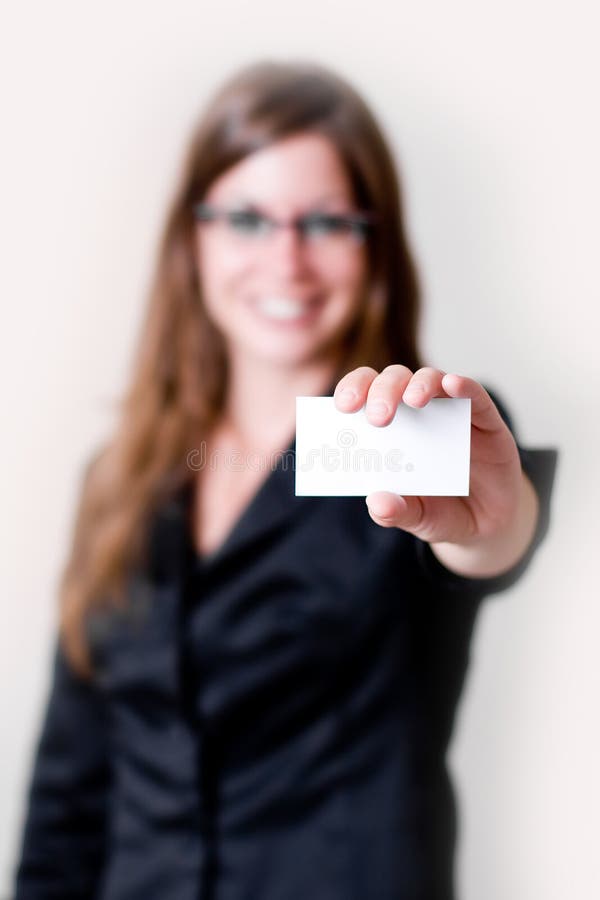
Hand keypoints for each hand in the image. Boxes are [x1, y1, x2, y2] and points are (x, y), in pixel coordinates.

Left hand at [334, 366, 538, 574]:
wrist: (487, 526)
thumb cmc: (443, 512)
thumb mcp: (417, 518)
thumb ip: (395, 512)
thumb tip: (377, 503)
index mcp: (390, 430)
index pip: (365, 395)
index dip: (352, 391)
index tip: (343, 407)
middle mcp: (419, 414)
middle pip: (395, 382)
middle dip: (383, 392)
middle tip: (379, 418)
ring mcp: (452, 414)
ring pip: (432, 380)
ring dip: (420, 385)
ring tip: (414, 401)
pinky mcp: (486, 421)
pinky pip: (476, 396)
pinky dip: (464, 386)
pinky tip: (454, 384)